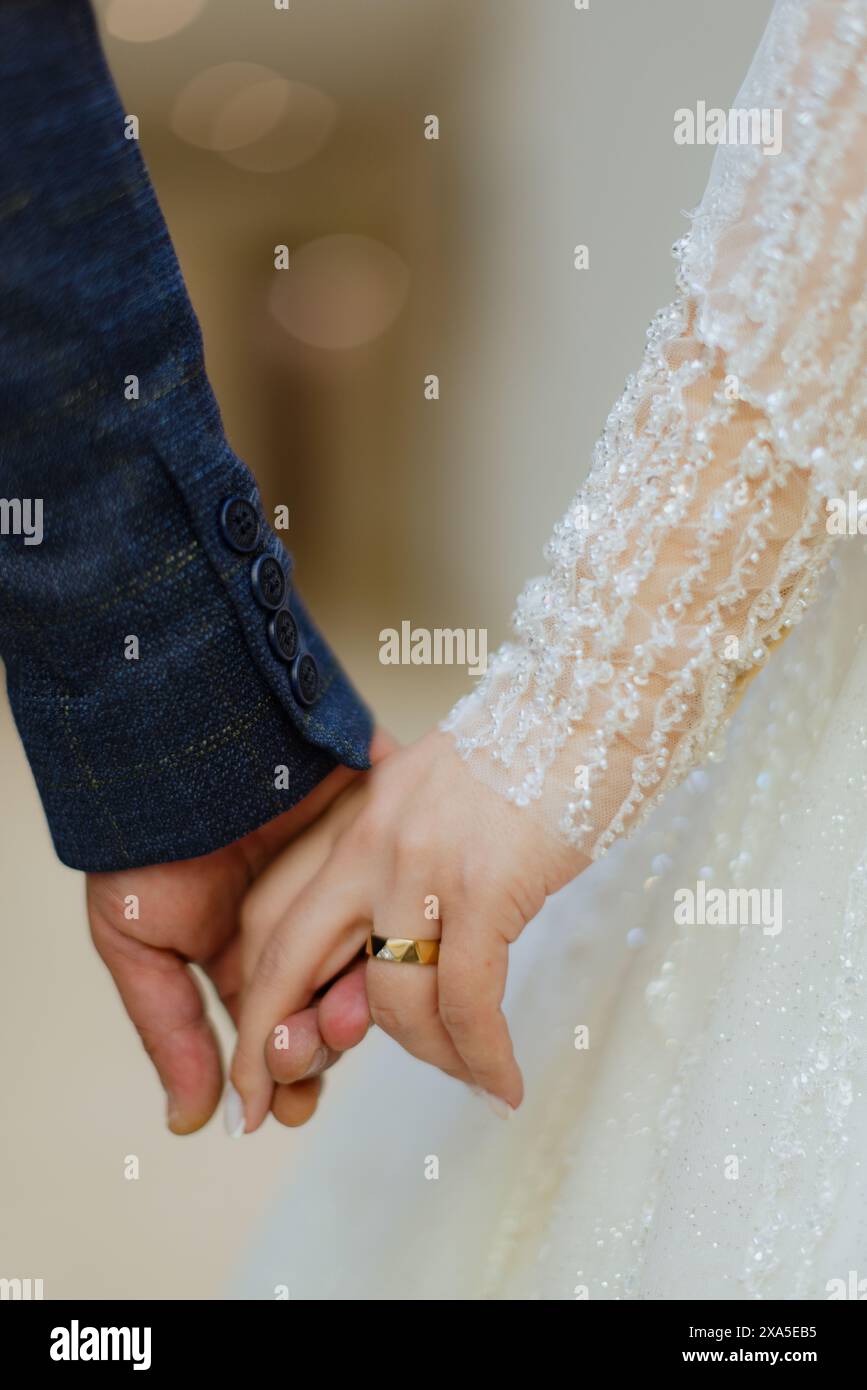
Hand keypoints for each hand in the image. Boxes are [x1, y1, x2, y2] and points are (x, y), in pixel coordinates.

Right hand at [86, 730, 394, 1134]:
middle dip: (336, 1033)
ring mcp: (354, 861)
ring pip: (386, 936)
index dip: (292, 1070)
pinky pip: (419, 855)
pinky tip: (416, 924)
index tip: (285, 1107)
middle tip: (323, 1044)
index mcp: (257, 949)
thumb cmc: (142, 837)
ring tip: (357, 1001)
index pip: (290, 1025)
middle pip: (343, 992)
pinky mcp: (387, 806)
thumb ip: (173, 1030)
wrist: (165, 737)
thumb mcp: (140, 941)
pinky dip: (423, 890)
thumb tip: (197, 1120)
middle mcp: (313, 913)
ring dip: (377, 977)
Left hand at [232, 730, 585, 1132]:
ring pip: (390, 1000)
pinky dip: (482, 1057)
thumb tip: (394, 964)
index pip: (272, 919)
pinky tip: (504, 1085)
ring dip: (427, 1058)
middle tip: (271, 1113)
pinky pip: (467, 1001)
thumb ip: (404, 866)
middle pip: (290, 962)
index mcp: (356, 819)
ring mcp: (425, 864)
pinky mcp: (487, 886)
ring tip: (470, 1075)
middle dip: (274, 1049)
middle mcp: (372, 841)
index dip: (256, 995)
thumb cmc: (536, 752)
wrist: (600, 698)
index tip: (258, 1056)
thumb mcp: (442, 800)